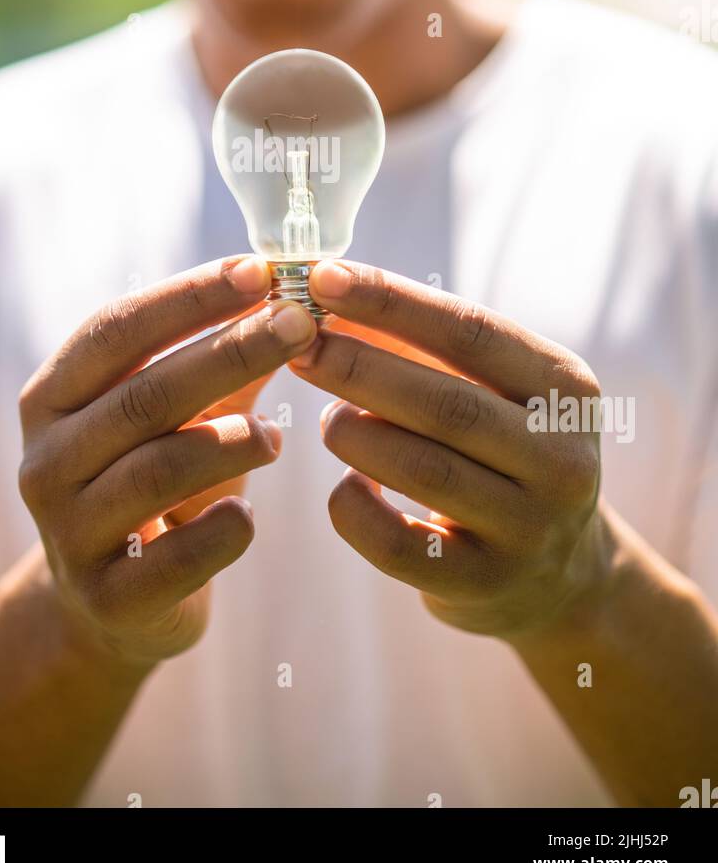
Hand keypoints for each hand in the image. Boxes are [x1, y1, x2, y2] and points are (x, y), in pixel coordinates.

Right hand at [18, 255, 316, 671]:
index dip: (189, 296)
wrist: (110, 605)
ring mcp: (69, 534)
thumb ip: (221, 356)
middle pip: (144, 395)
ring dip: (232, 441)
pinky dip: (223, 529)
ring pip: (159, 469)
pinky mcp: (109, 600)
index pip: (115, 330)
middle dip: (230, 352)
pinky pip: (178, 557)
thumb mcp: (174, 414)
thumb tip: (297, 289)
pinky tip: (247, 515)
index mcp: (50, 399)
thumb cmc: (152, 478)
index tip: (261, 270)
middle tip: (299, 326)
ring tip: (279, 437)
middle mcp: (45, 461)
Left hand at [288, 259, 608, 640]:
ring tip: (330, 420)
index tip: (321, 277)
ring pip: (420, 469)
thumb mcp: (491, 391)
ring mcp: (529, 528)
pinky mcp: (485, 585)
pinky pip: (395, 545)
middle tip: (297, 344)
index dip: (390, 301)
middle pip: (445, 402)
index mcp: (565, 388)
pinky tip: (348, 488)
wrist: (558, 574)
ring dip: (354, 434)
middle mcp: (560, 457)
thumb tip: (327, 292)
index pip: (470, 330)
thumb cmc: (501, 452)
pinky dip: (353, 507)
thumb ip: (419, 345)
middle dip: (357, 366)